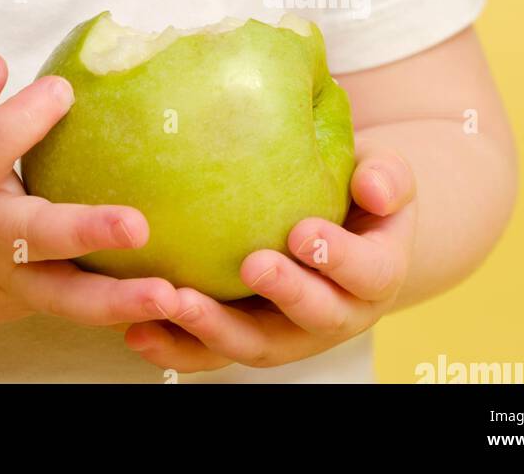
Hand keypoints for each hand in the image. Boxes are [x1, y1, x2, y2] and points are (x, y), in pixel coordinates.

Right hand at [0, 55, 187, 355]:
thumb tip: (0, 64)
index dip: (22, 119)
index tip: (63, 89)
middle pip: (34, 239)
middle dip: (86, 232)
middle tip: (138, 224)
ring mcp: (3, 281)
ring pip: (62, 298)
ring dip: (118, 298)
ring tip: (172, 295)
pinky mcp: (20, 306)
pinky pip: (72, 308)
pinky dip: (118, 313)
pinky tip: (172, 309)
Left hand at [121, 146, 416, 372]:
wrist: (334, 221)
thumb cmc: (356, 186)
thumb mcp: (380, 172)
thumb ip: (385, 177)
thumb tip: (374, 188)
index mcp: (375, 275)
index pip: (367, 274)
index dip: (338, 258)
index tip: (302, 232)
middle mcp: (335, 314)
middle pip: (313, 319)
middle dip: (285, 295)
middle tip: (252, 265)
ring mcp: (289, 332)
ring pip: (256, 345)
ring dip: (216, 330)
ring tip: (178, 303)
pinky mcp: (246, 335)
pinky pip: (211, 351)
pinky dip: (178, 347)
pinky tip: (138, 331)